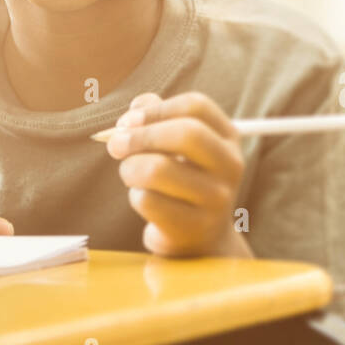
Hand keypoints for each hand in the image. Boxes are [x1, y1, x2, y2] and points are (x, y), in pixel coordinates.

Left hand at [106, 91, 244, 256]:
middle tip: (115, 145)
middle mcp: (230, 166)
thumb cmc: (183, 182)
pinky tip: (143, 199)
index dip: (157, 108)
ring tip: (129, 174)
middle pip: (187, 133)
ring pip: (158, 169)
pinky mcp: (195, 226)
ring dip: (130, 168)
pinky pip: (149, 201)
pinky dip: (135, 196)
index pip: (196, 106)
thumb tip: (137, 107)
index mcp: (228, 138)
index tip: (128, 120)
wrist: (200, 237)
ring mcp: (217, 199)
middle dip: (141, 136)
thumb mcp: (179, 148)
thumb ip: (159, 118)